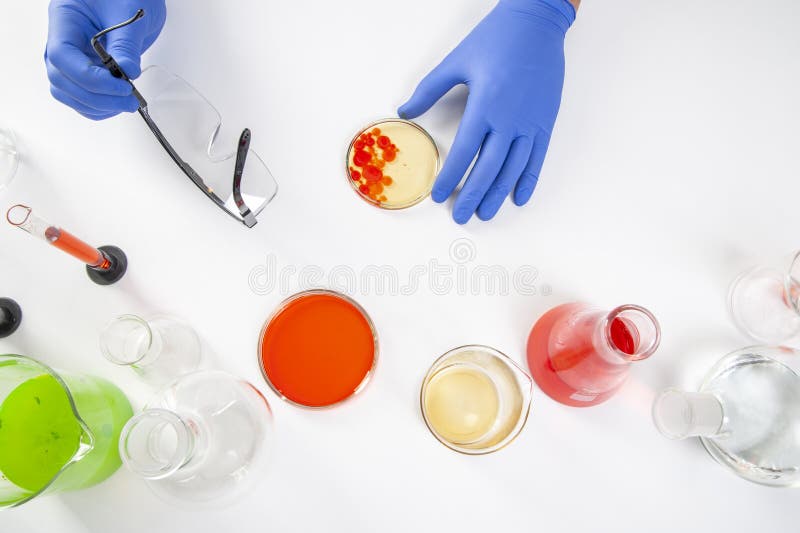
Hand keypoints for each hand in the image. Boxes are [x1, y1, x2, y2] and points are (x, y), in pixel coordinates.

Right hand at [45, 0, 166, 119]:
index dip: (90, 78)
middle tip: (129, 100)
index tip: (121, 87)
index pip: (62, 56)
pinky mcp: (85, 70)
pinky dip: (99, 107)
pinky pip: (81, 96)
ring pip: (68, 93)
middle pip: (62, 79)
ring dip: (98, 106)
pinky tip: (117, 104)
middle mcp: (62, 41)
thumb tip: (127, 73)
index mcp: (64, 19)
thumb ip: (127, 45)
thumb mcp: (130, 14)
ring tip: (127, 103)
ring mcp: (72, 57)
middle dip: (96, 97)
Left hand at [399, 0, 574, 223]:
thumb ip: (429, 90)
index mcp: (484, 104)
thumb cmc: (495, 39)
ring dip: (498, 194)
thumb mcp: (456, 62)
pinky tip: (518, 197)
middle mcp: (509, 118)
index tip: (440, 195)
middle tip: (461, 216)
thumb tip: (404, 111)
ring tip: (485, 213)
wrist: (536, 23)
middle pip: (488, 168)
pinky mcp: (545, 122)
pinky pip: (537, 158)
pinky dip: (528, 180)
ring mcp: (530, 122)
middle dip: (472, 195)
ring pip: (513, 168)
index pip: (464, 151)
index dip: (451, 176)